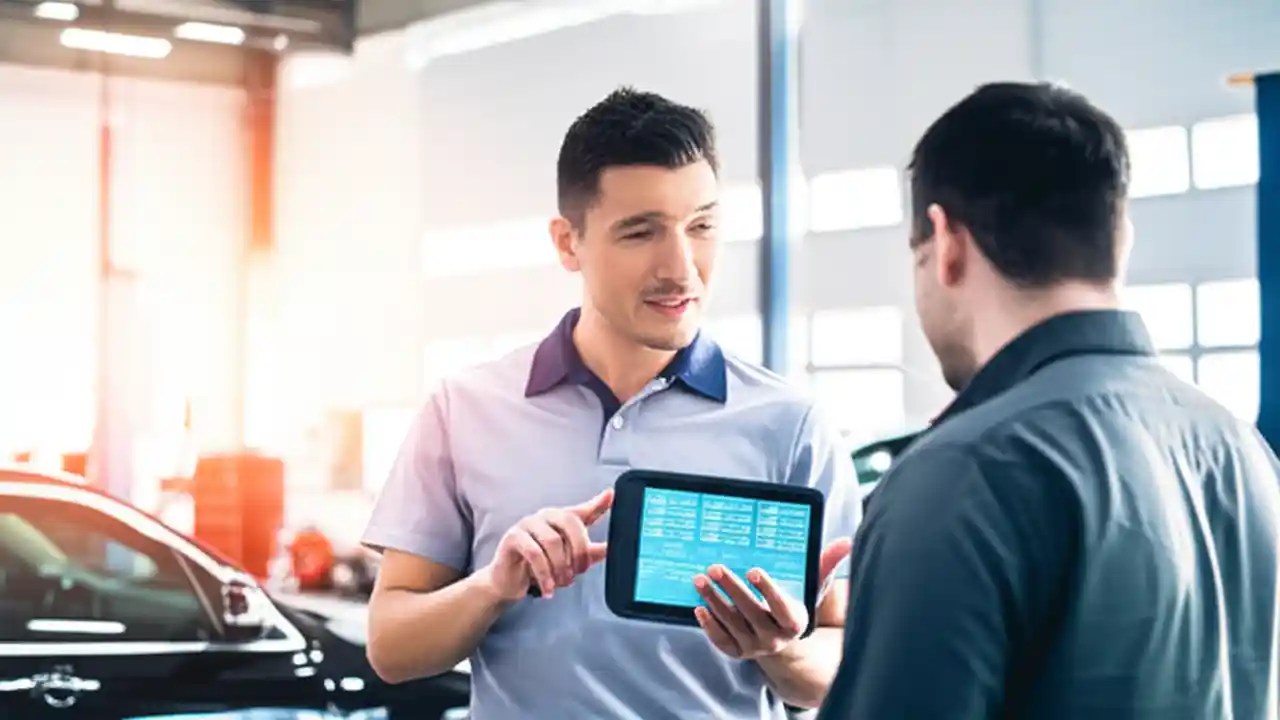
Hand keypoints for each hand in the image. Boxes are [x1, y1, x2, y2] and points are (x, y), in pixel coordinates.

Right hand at [480, 489, 613, 600]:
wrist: (509, 581)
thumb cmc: (539, 565)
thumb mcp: (568, 560)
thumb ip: (589, 552)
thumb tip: (612, 547)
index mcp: (560, 519)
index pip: (582, 511)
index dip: (598, 504)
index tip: (611, 496)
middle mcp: (545, 516)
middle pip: (569, 523)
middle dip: (579, 551)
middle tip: (578, 572)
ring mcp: (527, 524)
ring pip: (552, 541)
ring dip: (560, 567)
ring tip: (561, 583)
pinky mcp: (513, 537)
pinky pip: (534, 553)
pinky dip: (544, 574)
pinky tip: (548, 588)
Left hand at [693, 537, 852, 658]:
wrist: (782, 639)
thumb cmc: (793, 604)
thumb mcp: (811, 587)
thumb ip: (824, 565)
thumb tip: (845, 542)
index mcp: (795, 622)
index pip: (782, 608)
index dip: (768, 590)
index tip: (753, 570)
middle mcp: (775, 639)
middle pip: (751, 613)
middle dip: (732, 589)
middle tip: (715, 567)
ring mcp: (755, 648)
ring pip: (732, 624)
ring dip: (715, 601)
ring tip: (700, 579)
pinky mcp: (738, 652)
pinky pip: (722, 641)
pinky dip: (710, 626)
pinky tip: (700, 607)